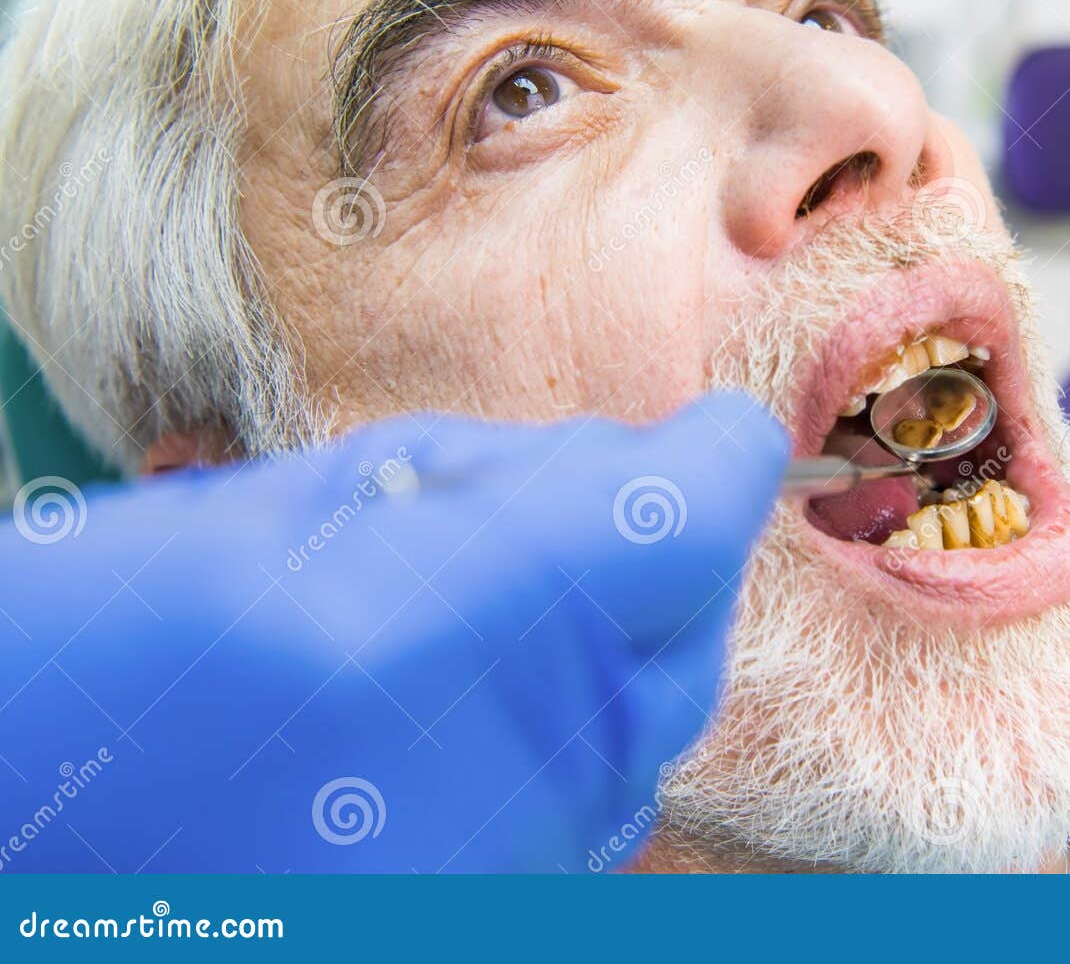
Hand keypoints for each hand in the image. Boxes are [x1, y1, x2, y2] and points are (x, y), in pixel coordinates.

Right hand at [0, 392, 787, 871]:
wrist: (8, 852)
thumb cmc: (95, 656)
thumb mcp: (285, 508)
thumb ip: (489, 481)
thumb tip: (624, 465)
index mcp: (448, 618)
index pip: (687, 521)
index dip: (715, 463)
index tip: (710, 438)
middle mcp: (508, 769)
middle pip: (690, 632)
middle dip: (659, 559)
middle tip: (566, 518)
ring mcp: (506, 873)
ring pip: (643, 732)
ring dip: (602, 659)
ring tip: (467, 627)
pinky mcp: (487, 922)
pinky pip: (585, 816)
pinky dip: (554, 748)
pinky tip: (449, 719)